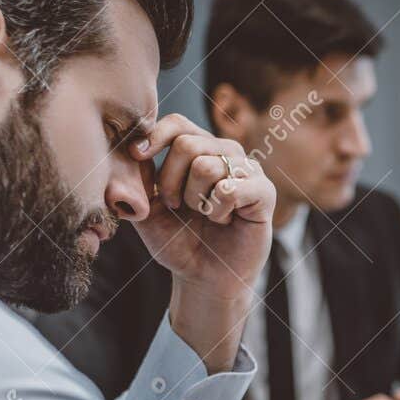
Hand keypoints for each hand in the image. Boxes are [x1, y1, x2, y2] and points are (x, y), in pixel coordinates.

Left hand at [128, 114, 274, 302]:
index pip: (178, 123)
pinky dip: (217, 211)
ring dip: (195, 200)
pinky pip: (230, 189)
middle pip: (187, 145)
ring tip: (205, 214)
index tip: (137, 156)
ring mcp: (248, 170)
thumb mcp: (147, 210)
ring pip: (206, 166)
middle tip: (177, 206)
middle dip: (171, 182)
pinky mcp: (264, 191)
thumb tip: (134, 151)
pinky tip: (224, 220)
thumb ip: (139, 180)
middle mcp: (226, 153)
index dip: (155, 136)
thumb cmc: (178, 241)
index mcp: (200, 149)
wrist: (204, 276)